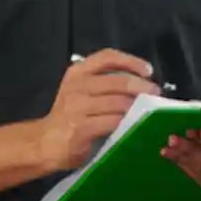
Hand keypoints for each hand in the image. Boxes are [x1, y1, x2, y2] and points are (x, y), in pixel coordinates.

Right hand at [39, 49, 158, 171]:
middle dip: (141, 86)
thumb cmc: (70, 116)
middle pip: (116, 80)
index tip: (148, 71)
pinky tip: (136, 125)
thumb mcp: (82, 91)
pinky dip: (128, 122)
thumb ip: (105, 84)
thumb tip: (142, 83)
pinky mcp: (81, 128)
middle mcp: (76, 86)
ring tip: (149, 110)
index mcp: (78, 72)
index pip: (107, 57)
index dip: (131, 61)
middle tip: (155, 93)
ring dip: (138, 106)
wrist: (45, 143)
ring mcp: (77, 107)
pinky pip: (112, 122)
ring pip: (117, 102)